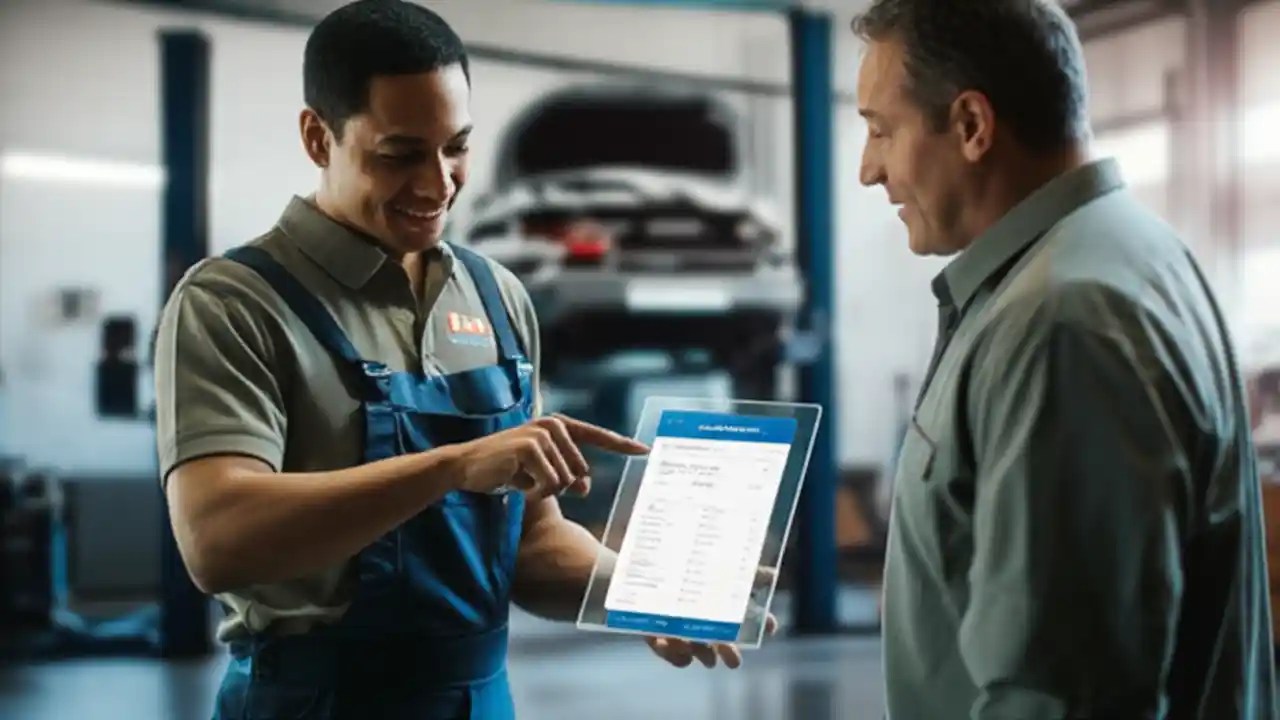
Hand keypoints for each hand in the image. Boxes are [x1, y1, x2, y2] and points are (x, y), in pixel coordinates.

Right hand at [453, 414, 648, 496]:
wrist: (466, 466)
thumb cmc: (504, 468)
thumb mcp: (540, 472)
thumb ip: (566, 476)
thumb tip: (586, 488)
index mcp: (558, 426)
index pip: (597, 435)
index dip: (622, 444)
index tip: (644, 449)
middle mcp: (553, 426)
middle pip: (580, 471)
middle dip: (560, 487)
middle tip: (532, 482)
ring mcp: (541, 435)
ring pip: (564, 482)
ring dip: (542, 490)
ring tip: (520, 480)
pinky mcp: (530, 448)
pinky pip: (548, 485)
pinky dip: (533, 493)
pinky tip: (515, 484)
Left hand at [645, 566, 780, 668]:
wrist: (629, 560)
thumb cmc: (674, 559)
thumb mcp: (710, 560)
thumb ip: (741, 569)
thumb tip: (773, 574)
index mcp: (719, 601)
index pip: (747, 617)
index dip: (762, 623)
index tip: (770, 625)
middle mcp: (703, 618)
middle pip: (723, 643)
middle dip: (730, 652)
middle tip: (734, 660)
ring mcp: (681, 629)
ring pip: (697, 652)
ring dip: (702, 654)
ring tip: (703, 654)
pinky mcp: (657, 635)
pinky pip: (669, 653)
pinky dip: (672, 653)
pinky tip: (669, 642)